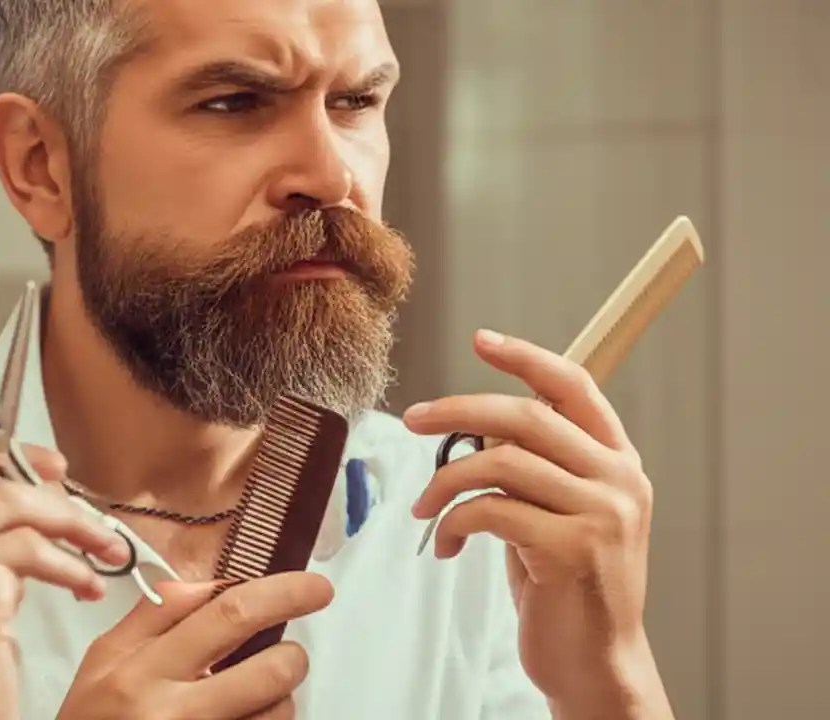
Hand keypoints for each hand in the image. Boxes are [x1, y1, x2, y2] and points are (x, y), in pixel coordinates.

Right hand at [0, 436, 130, 719]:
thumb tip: (41, 490)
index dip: (13, 456)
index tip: (56, 469)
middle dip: (59, 503)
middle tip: (100, 528)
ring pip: (11, 519)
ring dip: (73, 537)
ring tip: (101, 566)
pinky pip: (20, 566)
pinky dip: (67, 573)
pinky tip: (83, 591)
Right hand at [59, 572, 332, 719]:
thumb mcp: (104, 659)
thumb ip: (156, 614)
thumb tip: (213, 583)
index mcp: (144, 669)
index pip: (227, 615)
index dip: (281, 594)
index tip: (314, 587)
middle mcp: (174, 712)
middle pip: (268, 670)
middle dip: (293, 655)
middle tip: (290, 653)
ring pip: (276, 714)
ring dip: (278, 700)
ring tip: (251, 699)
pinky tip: (240, 719)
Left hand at [405, 330, 672, 718]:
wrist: (595, 661)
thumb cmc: (564, 586)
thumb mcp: (557, 512)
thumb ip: (533, 466)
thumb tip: (475, 426)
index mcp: (618, 462)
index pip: (574, 387)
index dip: (526, 358)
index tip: (482, 340)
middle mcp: (619, 480)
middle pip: (525, 417)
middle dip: (458, 411)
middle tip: (413, 419)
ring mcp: (601, 515)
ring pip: (500, 463)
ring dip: (444, 483)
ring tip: (423, 510)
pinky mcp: (571, 550)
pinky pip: (490, 511)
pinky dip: (452, 523)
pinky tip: (444, 544)